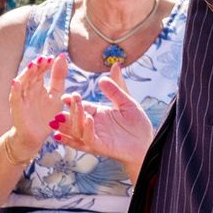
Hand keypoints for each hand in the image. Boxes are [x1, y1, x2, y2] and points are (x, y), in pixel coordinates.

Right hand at [9, 53, 67, 157]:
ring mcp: (22, 98)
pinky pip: (14, 97)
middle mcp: (29, 90)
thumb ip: (59, 77)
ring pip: (22, 83)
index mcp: (38, 85)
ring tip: (33, 65)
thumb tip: (63, 56)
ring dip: (27, 74)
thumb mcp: (57, 94)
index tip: (52, 57)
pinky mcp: (17, 108)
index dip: (45, 64)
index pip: (41, 71)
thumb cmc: (47, 114)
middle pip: (31, 75)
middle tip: (43, 58)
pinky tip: (16, 82)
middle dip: (37, 66)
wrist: (37, 135)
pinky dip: (15, 89)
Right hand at [55, 63, 153, 179]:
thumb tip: (114, 65)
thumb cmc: (137, 123)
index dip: (72, 101)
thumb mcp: (127, 101)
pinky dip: (87, 129)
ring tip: (75, 106)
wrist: (146, 142)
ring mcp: (95, 137)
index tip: (66, 95)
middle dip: (71, 109)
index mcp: (97, 114)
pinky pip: (89, 139)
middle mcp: (92, 126)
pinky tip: (88, 118)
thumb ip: (117, 87)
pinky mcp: (101, 146)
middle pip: (75, 118)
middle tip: (69, 99)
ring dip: (74, 119)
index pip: (81, 106)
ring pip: (77, 129)